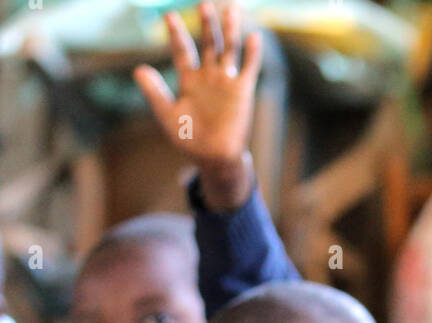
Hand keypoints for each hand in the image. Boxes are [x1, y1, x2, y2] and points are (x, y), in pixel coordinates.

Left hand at [134, 2, 261, 206]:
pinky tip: (254, 36)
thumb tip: (138, 70)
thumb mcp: (168, 116)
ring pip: (228, 50)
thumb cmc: (190, 140)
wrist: (214, 158)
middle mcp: (208, 76)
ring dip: (229, 30)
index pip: (182, 51)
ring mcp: (226, 82)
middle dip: (205, 24)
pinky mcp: (243, 91)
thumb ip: (155, 93)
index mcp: (188, 80)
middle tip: (202, 4)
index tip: (168, 16)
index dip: (176, 34)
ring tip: (229, 8)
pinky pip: (248, 68)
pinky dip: (252, 53)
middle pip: (207, 43)